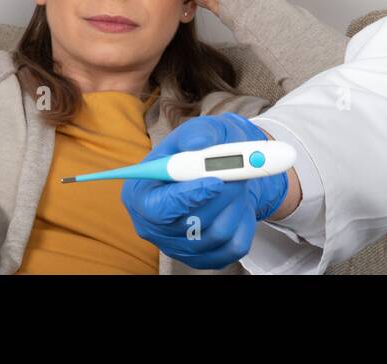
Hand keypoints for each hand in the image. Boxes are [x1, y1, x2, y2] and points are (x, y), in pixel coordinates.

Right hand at [121, 113, 287, 269]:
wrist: (226, 170)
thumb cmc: (204, 148)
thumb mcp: (201, 129)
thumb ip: (198, 134)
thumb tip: (197, 145)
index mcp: (140, 193)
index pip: (157, 209)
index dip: (187, 198)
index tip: (216, 182)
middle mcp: (153, 225)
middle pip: (191, 225)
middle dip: (222, 196)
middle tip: (241, 172)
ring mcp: (179, 246)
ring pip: (218, 234)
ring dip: (237, 203)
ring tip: (237, 182)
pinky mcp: (205, 257)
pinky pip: (235, 246)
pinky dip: (245, 221)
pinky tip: (238, 204)